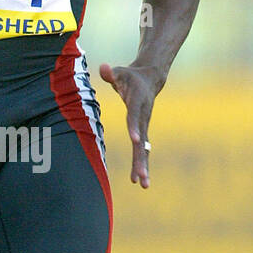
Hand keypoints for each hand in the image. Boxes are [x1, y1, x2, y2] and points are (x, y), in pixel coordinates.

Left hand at [99, 62, 158, 186]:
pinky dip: (140, 164)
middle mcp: (143, 117)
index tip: (135, 140)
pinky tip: (137, 180)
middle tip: (141, 175)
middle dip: (141, 158)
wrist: (149, 79)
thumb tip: (103, 68)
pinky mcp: (143, 132)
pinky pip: (142, 151)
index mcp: (137, 102)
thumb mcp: (120, 71)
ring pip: (144, 149)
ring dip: (143, 166)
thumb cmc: (129, 75)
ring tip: (143, 185)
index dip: (135, 127)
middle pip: (142, 140)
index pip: (134, 116)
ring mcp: (145, 126)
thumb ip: (111, 72)